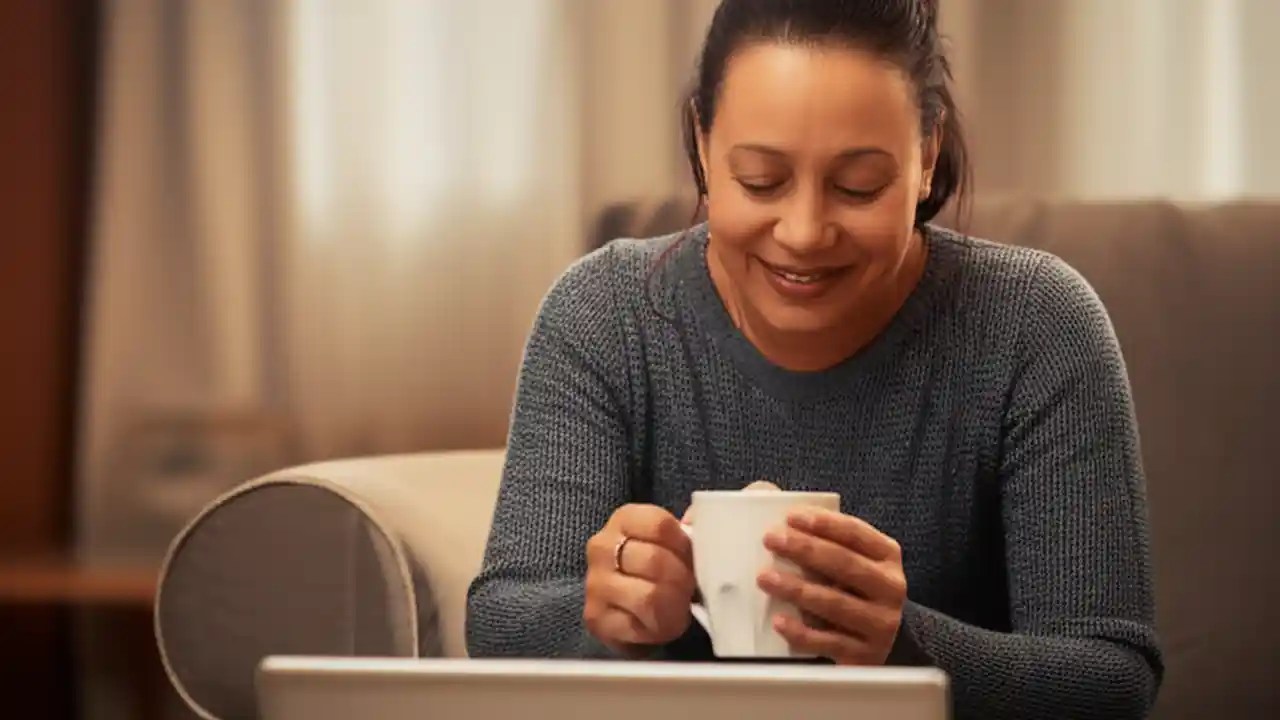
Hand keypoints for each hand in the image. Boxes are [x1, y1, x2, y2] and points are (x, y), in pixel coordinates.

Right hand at [584, 504, 695, 655]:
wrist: (630, 609)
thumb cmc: (660, 569)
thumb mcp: (675, 542)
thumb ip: (692, 529)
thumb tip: (698, 521)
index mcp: (625, 519)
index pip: (660, 524)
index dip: (684, 545)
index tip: (690, 558)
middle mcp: (602, 547)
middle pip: (654, 560)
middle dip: (682, 579)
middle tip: (689, 587)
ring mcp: (596, 584)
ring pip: (648, 596)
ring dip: (673, 605)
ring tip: (678, 605)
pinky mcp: (597, 618)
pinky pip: (638, 626)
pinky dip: (657, 628)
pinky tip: (659, 622)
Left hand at [757, 509, 906, 664]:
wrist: (879, 639)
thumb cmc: (851, 587)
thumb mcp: (850, 557)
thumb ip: (820, 533)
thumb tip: (766, 494)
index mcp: (887, 555)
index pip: (856, 533)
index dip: (824, 523)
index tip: (790, 516)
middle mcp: (891, 587)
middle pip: (845, 564)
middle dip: (805, 550)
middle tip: (771, 540)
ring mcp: (881, 624)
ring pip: (835, 603)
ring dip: (797, 589)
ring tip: (764, 578)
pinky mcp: (865, 655)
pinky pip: (829, 642)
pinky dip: (802, 633)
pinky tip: (778, 621)